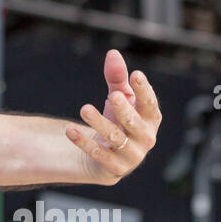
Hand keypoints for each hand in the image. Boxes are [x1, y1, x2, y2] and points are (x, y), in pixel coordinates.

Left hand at [66, 49, 161, 185]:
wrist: (105, 156)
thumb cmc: (117, 120)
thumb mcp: (118, 97)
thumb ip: (116, 77)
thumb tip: (112, 53)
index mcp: (151, 120)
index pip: (150, 104)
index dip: (144, 91)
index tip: (136, 74)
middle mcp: (146, 138)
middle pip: (135, 122)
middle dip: (124, 109)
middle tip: (113, 95)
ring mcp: (132, 156)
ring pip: (115, 138)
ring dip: (99, 123)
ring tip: (84, 108)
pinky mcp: (115, 168)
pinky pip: (98, 154)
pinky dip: (83, 142)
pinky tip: (69, 130)